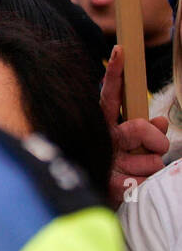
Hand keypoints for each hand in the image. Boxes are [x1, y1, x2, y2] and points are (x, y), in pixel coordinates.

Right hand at [101, 44, 167, 205]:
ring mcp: (106, 160)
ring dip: (150, 169)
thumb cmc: (112, 167)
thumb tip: (162, 119)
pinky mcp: (112, 183)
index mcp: (103, 123)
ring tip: (132, 172)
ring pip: (151, 160)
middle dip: (157, 140)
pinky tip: (128, 186)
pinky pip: (146, 181)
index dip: (116, 73)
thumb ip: (146, 130)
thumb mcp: (131, 145)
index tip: (121, 51)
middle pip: (140, 128)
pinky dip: (144, 185)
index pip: (110, 95)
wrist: (89, 200)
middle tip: (156, 149)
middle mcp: (103, 137)